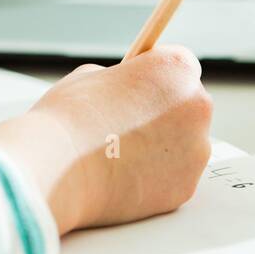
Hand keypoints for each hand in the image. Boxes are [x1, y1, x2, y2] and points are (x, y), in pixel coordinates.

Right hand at [0, 46, 212, 234]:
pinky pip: (174, 176)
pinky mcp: (185, 187)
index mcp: (176, 70)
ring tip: (121, 153)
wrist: (57, 169)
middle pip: (188, 106)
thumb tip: (129, 92)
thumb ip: (124, 80)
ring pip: (184, 144)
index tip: (146, 88)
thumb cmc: (70, 117)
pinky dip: (156, 177)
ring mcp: (195, 151)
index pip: (182, 66)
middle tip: (128, 124)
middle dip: (164, 113)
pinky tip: (125, 175)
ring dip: (163, 146)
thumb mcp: (93, 75)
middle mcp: (197, 107)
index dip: (159, 78)